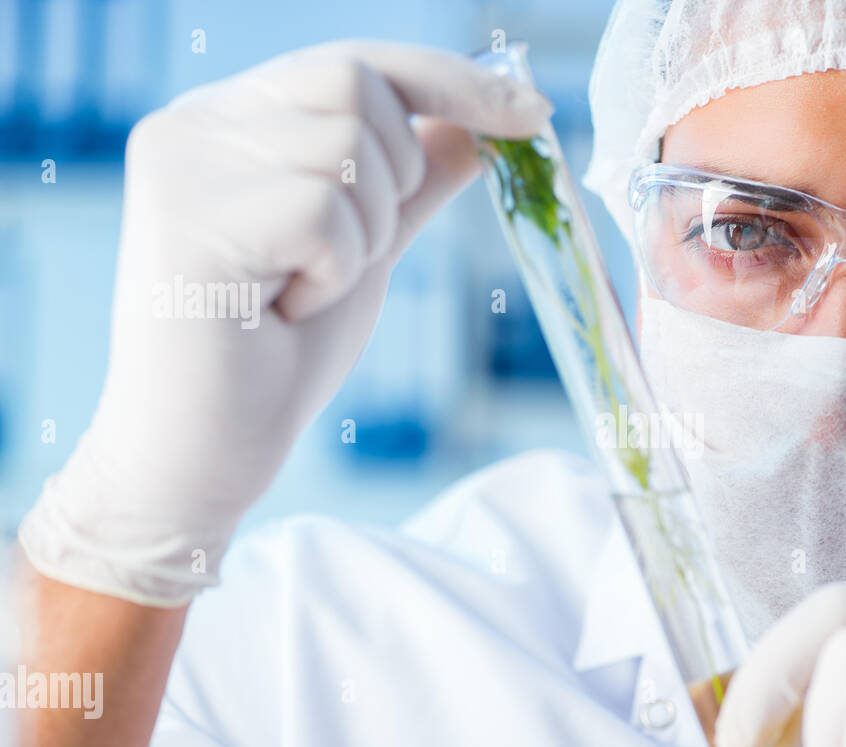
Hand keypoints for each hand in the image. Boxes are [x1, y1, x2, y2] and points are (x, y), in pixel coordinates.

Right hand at [19, 41, 550, 605]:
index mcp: (232, 123)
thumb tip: (473, 131)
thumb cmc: (275, 361)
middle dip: (391, 184)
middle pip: (358, 85)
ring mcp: (182, 163)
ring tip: (300, 292)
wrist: (203, 456)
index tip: (534, 114)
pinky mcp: (187, 216)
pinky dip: (332, 273)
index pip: (358, 63)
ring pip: (348, 148)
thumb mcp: (363, 255)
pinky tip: (281, 311)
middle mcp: (195, 124)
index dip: (452, 81)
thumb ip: (409, 190)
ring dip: (360, 238)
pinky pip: (324, 214)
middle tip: (339, 260)